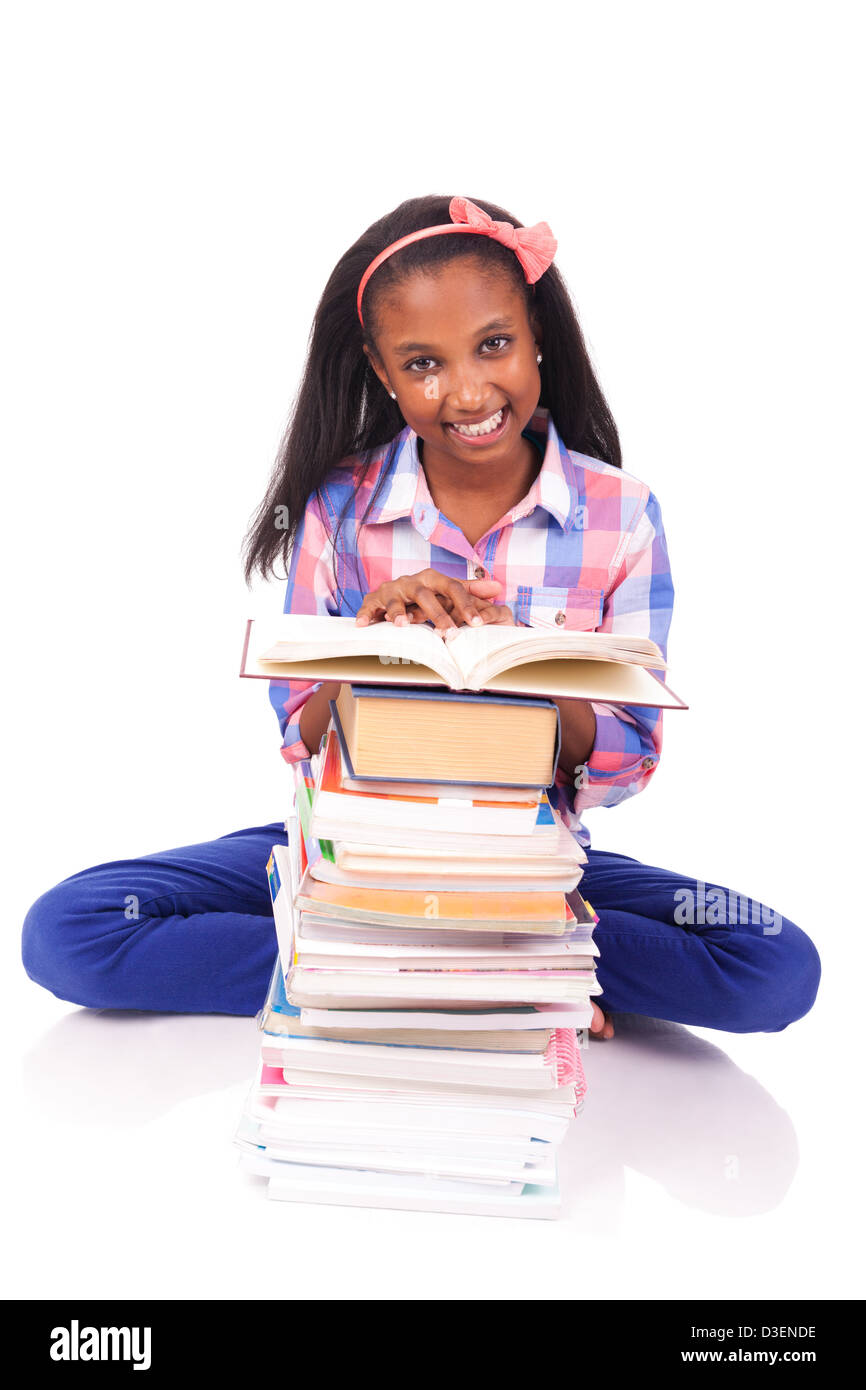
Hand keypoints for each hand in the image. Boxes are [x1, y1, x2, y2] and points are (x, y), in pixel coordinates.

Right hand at [355, 568, 507, 635]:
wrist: (390, 593)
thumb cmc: (423, 595)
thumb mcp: (446, 591)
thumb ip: (470, 590)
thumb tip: (498, 587)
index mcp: (431, 578)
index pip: (452, 587)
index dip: (465, 604)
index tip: (478, 623)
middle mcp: (411, 581)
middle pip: (425, 594)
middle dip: (437, 614)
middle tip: (450, 635)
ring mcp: (391, 589)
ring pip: (396, 599)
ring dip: (398, 611)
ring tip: (403, 624)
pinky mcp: (373, 599)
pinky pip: (368, 606)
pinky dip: (366, 615)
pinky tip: (364, 625)